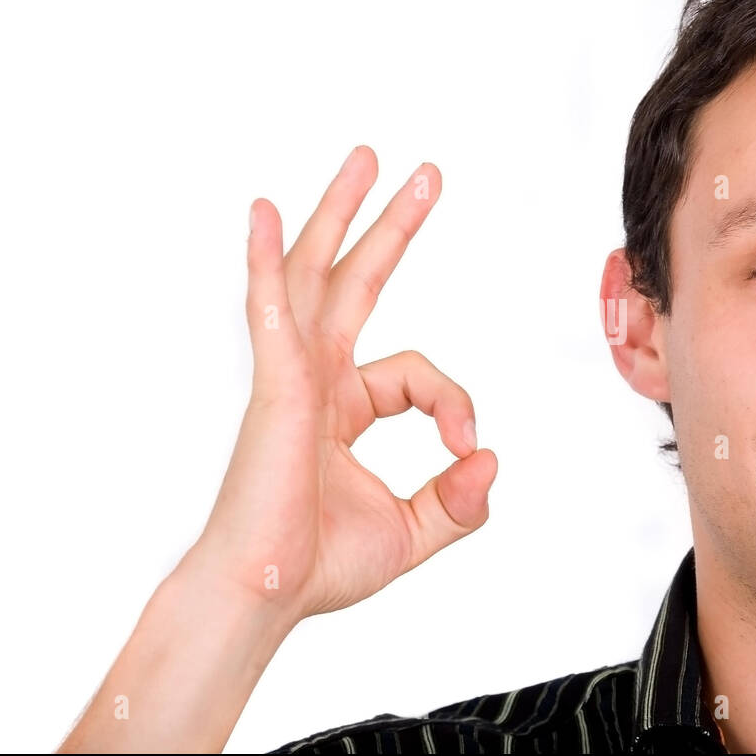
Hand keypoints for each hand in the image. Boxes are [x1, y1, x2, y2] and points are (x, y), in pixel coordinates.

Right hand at [190, 145, 497, 625]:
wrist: (263, 596)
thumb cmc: (318, 564)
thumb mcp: (415, 528)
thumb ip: (459, 498)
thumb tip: (492, 459)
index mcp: (344, 404)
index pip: (419, 374)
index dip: (456, 403)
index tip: (467, 450)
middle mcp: (315, 378)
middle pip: (353, 281)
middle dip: (387, 226)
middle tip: (420, 173)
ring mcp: (291, 376)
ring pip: (315, 275)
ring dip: (340, 214)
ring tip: (367, 158)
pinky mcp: (275, 387)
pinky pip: (271, 311)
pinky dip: (266, 261)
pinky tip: (262, 213)